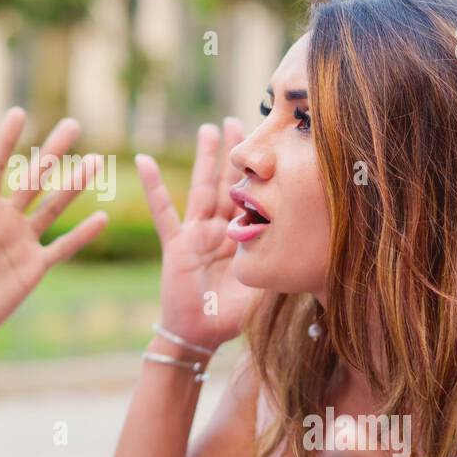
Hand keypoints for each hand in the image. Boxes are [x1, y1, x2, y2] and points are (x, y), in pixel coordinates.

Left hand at [0, 108, 107, 356]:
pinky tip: (101, 217)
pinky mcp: (34, 267)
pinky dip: (82, 234)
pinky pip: (63, 246)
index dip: (7, 141)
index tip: (19, 113)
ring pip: (54, 206)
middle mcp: (4, 219)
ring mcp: (21, 242)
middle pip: (34, 178)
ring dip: (74, 184)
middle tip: (73, 125)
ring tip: (96, 161)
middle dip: (53, 151)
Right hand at [136, 119, 259, 353]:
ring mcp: (196, 234)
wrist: (200, 335)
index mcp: (243, 237)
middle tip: (242, 121)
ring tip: (210, 128)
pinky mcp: (176, 243)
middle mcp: (220, 229)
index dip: (261, 173)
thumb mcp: (265, 284)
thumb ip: (279, 262)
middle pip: (228, 182)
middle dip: (235, 153)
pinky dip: (153, 185)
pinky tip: (144, 160)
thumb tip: (312, 244)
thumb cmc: (232, 316)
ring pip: (201, 187)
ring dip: (205, 158)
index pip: (254, 197)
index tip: (272, 144)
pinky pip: (163, 210)